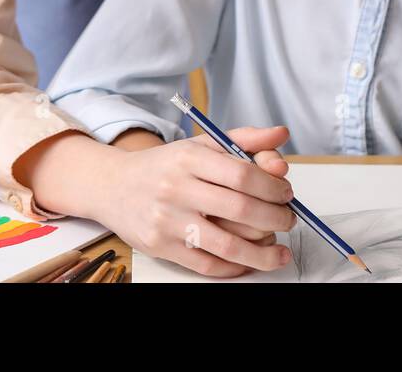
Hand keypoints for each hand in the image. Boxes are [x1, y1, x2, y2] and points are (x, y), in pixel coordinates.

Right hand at [89, 125, 295, 277]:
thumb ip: (244, 140)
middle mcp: (177, 188)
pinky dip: (235, 267)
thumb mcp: (201, 144)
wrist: (113, 186)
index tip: (286, 194)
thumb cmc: (167, 165)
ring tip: (279, 251)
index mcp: (190, 158)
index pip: (243, 174)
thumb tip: (282, 134)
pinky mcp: (161, 247)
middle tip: (289, 220)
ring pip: (227, 244)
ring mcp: (168, 220)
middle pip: (240, 209)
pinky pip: (207, 264)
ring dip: (262, 252)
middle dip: (275, 218)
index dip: (273, 187)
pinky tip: (250, 261)